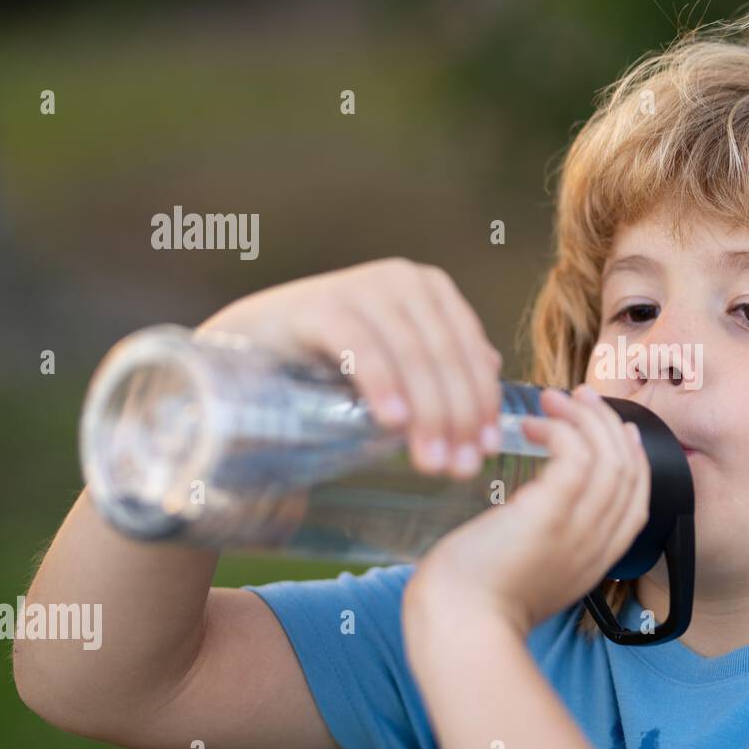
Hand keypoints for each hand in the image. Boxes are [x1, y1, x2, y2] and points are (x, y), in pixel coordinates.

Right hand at [194, 257, 502, 477]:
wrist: (253, 346)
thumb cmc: (333, 359)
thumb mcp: (397, 362)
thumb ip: (442, 364)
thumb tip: (494, 370)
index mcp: (431, 290)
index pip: (470, 351)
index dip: (483, 402)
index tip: (487, 450)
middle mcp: (403, 279)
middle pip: (445, 357)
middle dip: (457, 417)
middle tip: (458, 469)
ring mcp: (363, 286)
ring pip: (412, 356)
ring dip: (427, 414)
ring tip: (431, 462)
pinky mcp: (322, 304)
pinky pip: (362, 348)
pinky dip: (382, 386)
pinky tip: (393, 423)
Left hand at [404, 384, 650, 636]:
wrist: (459, 630)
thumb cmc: (474, 605)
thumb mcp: (525, 574)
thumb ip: (542, 545)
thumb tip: (526, 515)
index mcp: (596, 559)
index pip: (638, 498)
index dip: (633, 456)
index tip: (615, 426)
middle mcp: (597, 543)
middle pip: (630, 470)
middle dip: (609, 424)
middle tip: (578, 396)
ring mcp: (578, 529)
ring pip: (610, 457)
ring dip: (585, 419)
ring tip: (553, 400)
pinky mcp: (550, 515)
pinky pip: (578, 457)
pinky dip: (561, 432)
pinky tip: (533, 428)